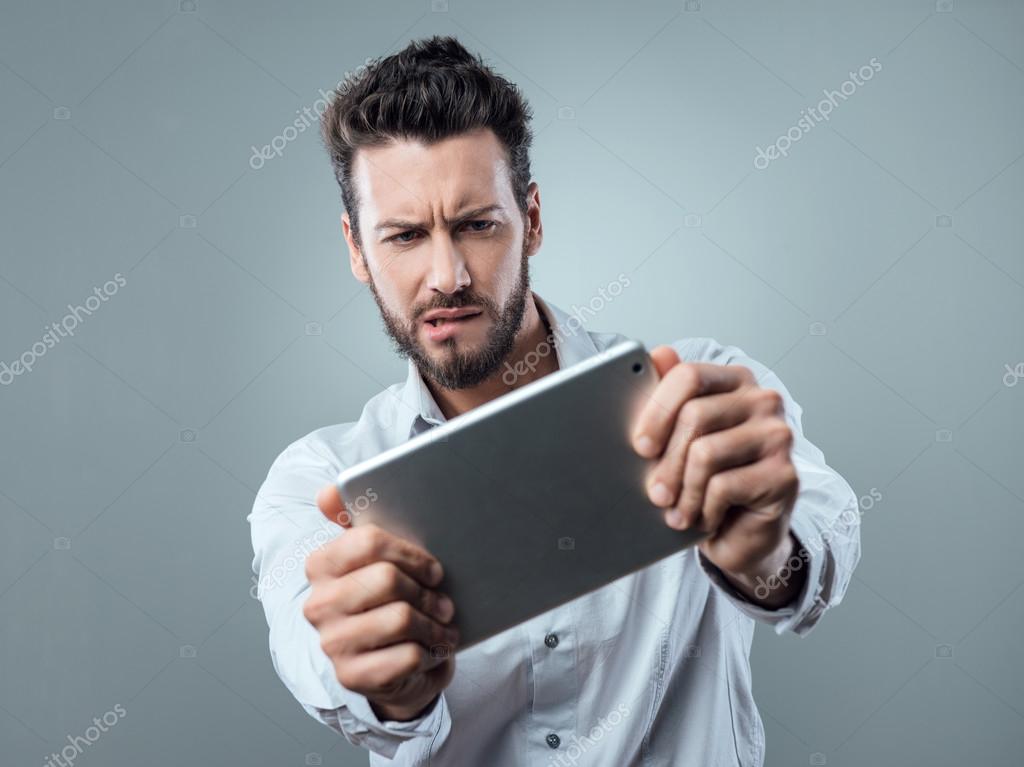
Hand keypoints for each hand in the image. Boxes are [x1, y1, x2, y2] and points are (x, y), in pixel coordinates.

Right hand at [303, 484, 459, 720]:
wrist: (394, 664)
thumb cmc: (390, 600)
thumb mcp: (378, 558)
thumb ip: (355, 518)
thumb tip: (329, 492)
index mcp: (320, 564)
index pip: (368, 540)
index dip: (412, 553)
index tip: (433, 568)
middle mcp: (318, 604)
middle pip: (387, 579)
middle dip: (426, 590)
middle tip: (443, 600)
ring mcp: (332, 642)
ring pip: (401, 618)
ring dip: (433, 623)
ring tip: (442, 624)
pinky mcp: (352, 676)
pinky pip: (407, 655)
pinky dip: (430, 651)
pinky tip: (432, 649)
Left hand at [631, 346, 800, 602]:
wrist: (742, 533)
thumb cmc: (708, 479)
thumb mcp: (679, 438)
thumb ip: (668, 396)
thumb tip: (658, 353)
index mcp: (734, 381)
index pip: (689, 376)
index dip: (657, 410)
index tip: (640, 445)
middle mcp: (763, 400)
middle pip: (694, 416)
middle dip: (665, 462)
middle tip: (656, 493)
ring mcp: (778, 435)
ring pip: (705, 454)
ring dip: (684, 492)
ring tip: (677, 512)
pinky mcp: (785, 474)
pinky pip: (724, 486)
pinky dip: (705, 509)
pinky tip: (706, 519)